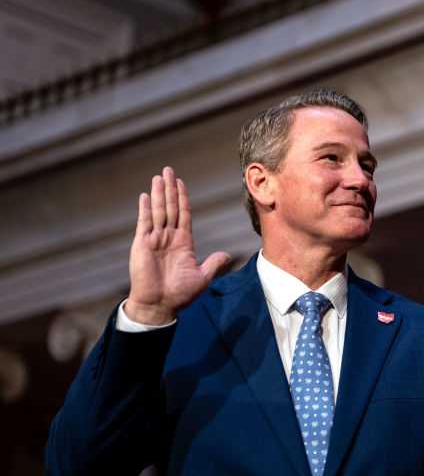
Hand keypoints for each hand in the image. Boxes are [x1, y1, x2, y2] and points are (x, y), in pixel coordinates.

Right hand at [124, 167, 230, 324]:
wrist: (160, 306)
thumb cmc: (180, 294)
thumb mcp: (202, 277)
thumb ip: (214, 264)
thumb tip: (228, 255)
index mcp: (183, 242)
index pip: (184, 214)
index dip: (183, 198)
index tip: (181, 183)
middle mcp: (169, 237)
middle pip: (170, 207)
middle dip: (170, 189)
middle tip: (169, 170)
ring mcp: (155, 240)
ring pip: (158, 211)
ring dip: (158, 194)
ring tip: (158, 177)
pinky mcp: (143, 245)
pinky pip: (144, 223)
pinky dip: (145, 210)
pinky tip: (145, 196)